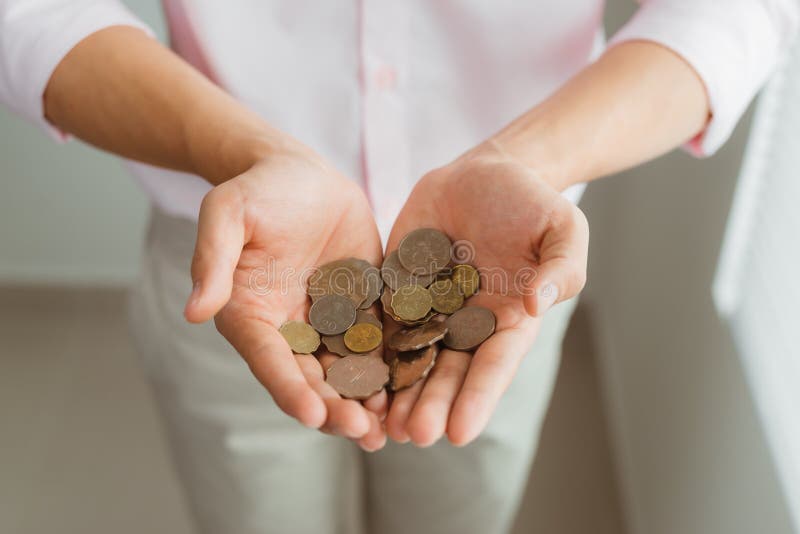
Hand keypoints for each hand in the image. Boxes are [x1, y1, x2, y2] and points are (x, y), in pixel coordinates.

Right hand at [183, 145, 386, 450]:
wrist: (300, 173)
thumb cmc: (258, 191)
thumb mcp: (227, 214)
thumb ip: (213, 260)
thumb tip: (195, 312)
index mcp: (252, 315)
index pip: (269, 360)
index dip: (289, 389)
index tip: (312, 415)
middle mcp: (289, 328)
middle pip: (310, 377)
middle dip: (334, 407)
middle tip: (361, 432)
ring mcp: (328, 321)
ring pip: (346, 369)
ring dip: (365, 399)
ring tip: (387, 427)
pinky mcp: (362, 306)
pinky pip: (378, 340)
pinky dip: (392, 365)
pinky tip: (412, 386)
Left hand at [384, 143, 588, 446]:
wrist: (485, 174)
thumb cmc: (532, 204)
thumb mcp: (562, 229)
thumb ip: (561, 268)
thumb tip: (539, 303)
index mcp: (509, 321)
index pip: (493, 366)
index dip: (478, 399)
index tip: (460, 434)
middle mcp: (466, 324)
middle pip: (447, 371)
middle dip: (431, 404)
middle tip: (414, 436)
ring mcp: (428, 309)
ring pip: (410, 357)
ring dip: (398, 391)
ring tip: (382, 424)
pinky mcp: (396, 288)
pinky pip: (380, 320)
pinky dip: (369, 349)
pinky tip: (353, 375)